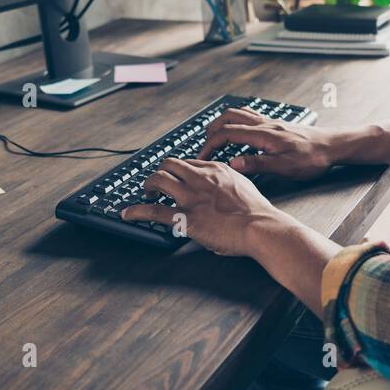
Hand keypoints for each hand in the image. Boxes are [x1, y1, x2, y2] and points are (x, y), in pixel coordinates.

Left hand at [120, 157, 286, 256]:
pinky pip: (154, 211)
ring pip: (159, 180)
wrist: (261, 226)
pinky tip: (128, 213)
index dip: (177, 170)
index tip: (174, 176)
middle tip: (155, 182)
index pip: (188, 162)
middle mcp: (200, 178)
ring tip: (144, 192)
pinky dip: (137, 211)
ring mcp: (192, 197)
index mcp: (215, 170)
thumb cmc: (257, 212)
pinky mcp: (186, 217)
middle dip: (159, 171)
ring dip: (147, 185)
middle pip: (169, 164)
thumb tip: (218, 191)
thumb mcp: (243, 185)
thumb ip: (227, 183)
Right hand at [197, 107, 337, 180]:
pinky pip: (250, 116)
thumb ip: (257, 164)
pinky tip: (239, 131)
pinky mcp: (276, 124)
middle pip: (228, 117)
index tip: (202, 158)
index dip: (210, 145)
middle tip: (204, 146)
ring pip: (239, 113)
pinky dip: (237, 120)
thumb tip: (232, 163)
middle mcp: (265, 124)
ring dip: (223, 122)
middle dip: (212, 130)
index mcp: (263, 134)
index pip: (227, 133)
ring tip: (215, 137)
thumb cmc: (313, 158)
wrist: (333, 146)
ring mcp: (270, 122)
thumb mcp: (285, 167)